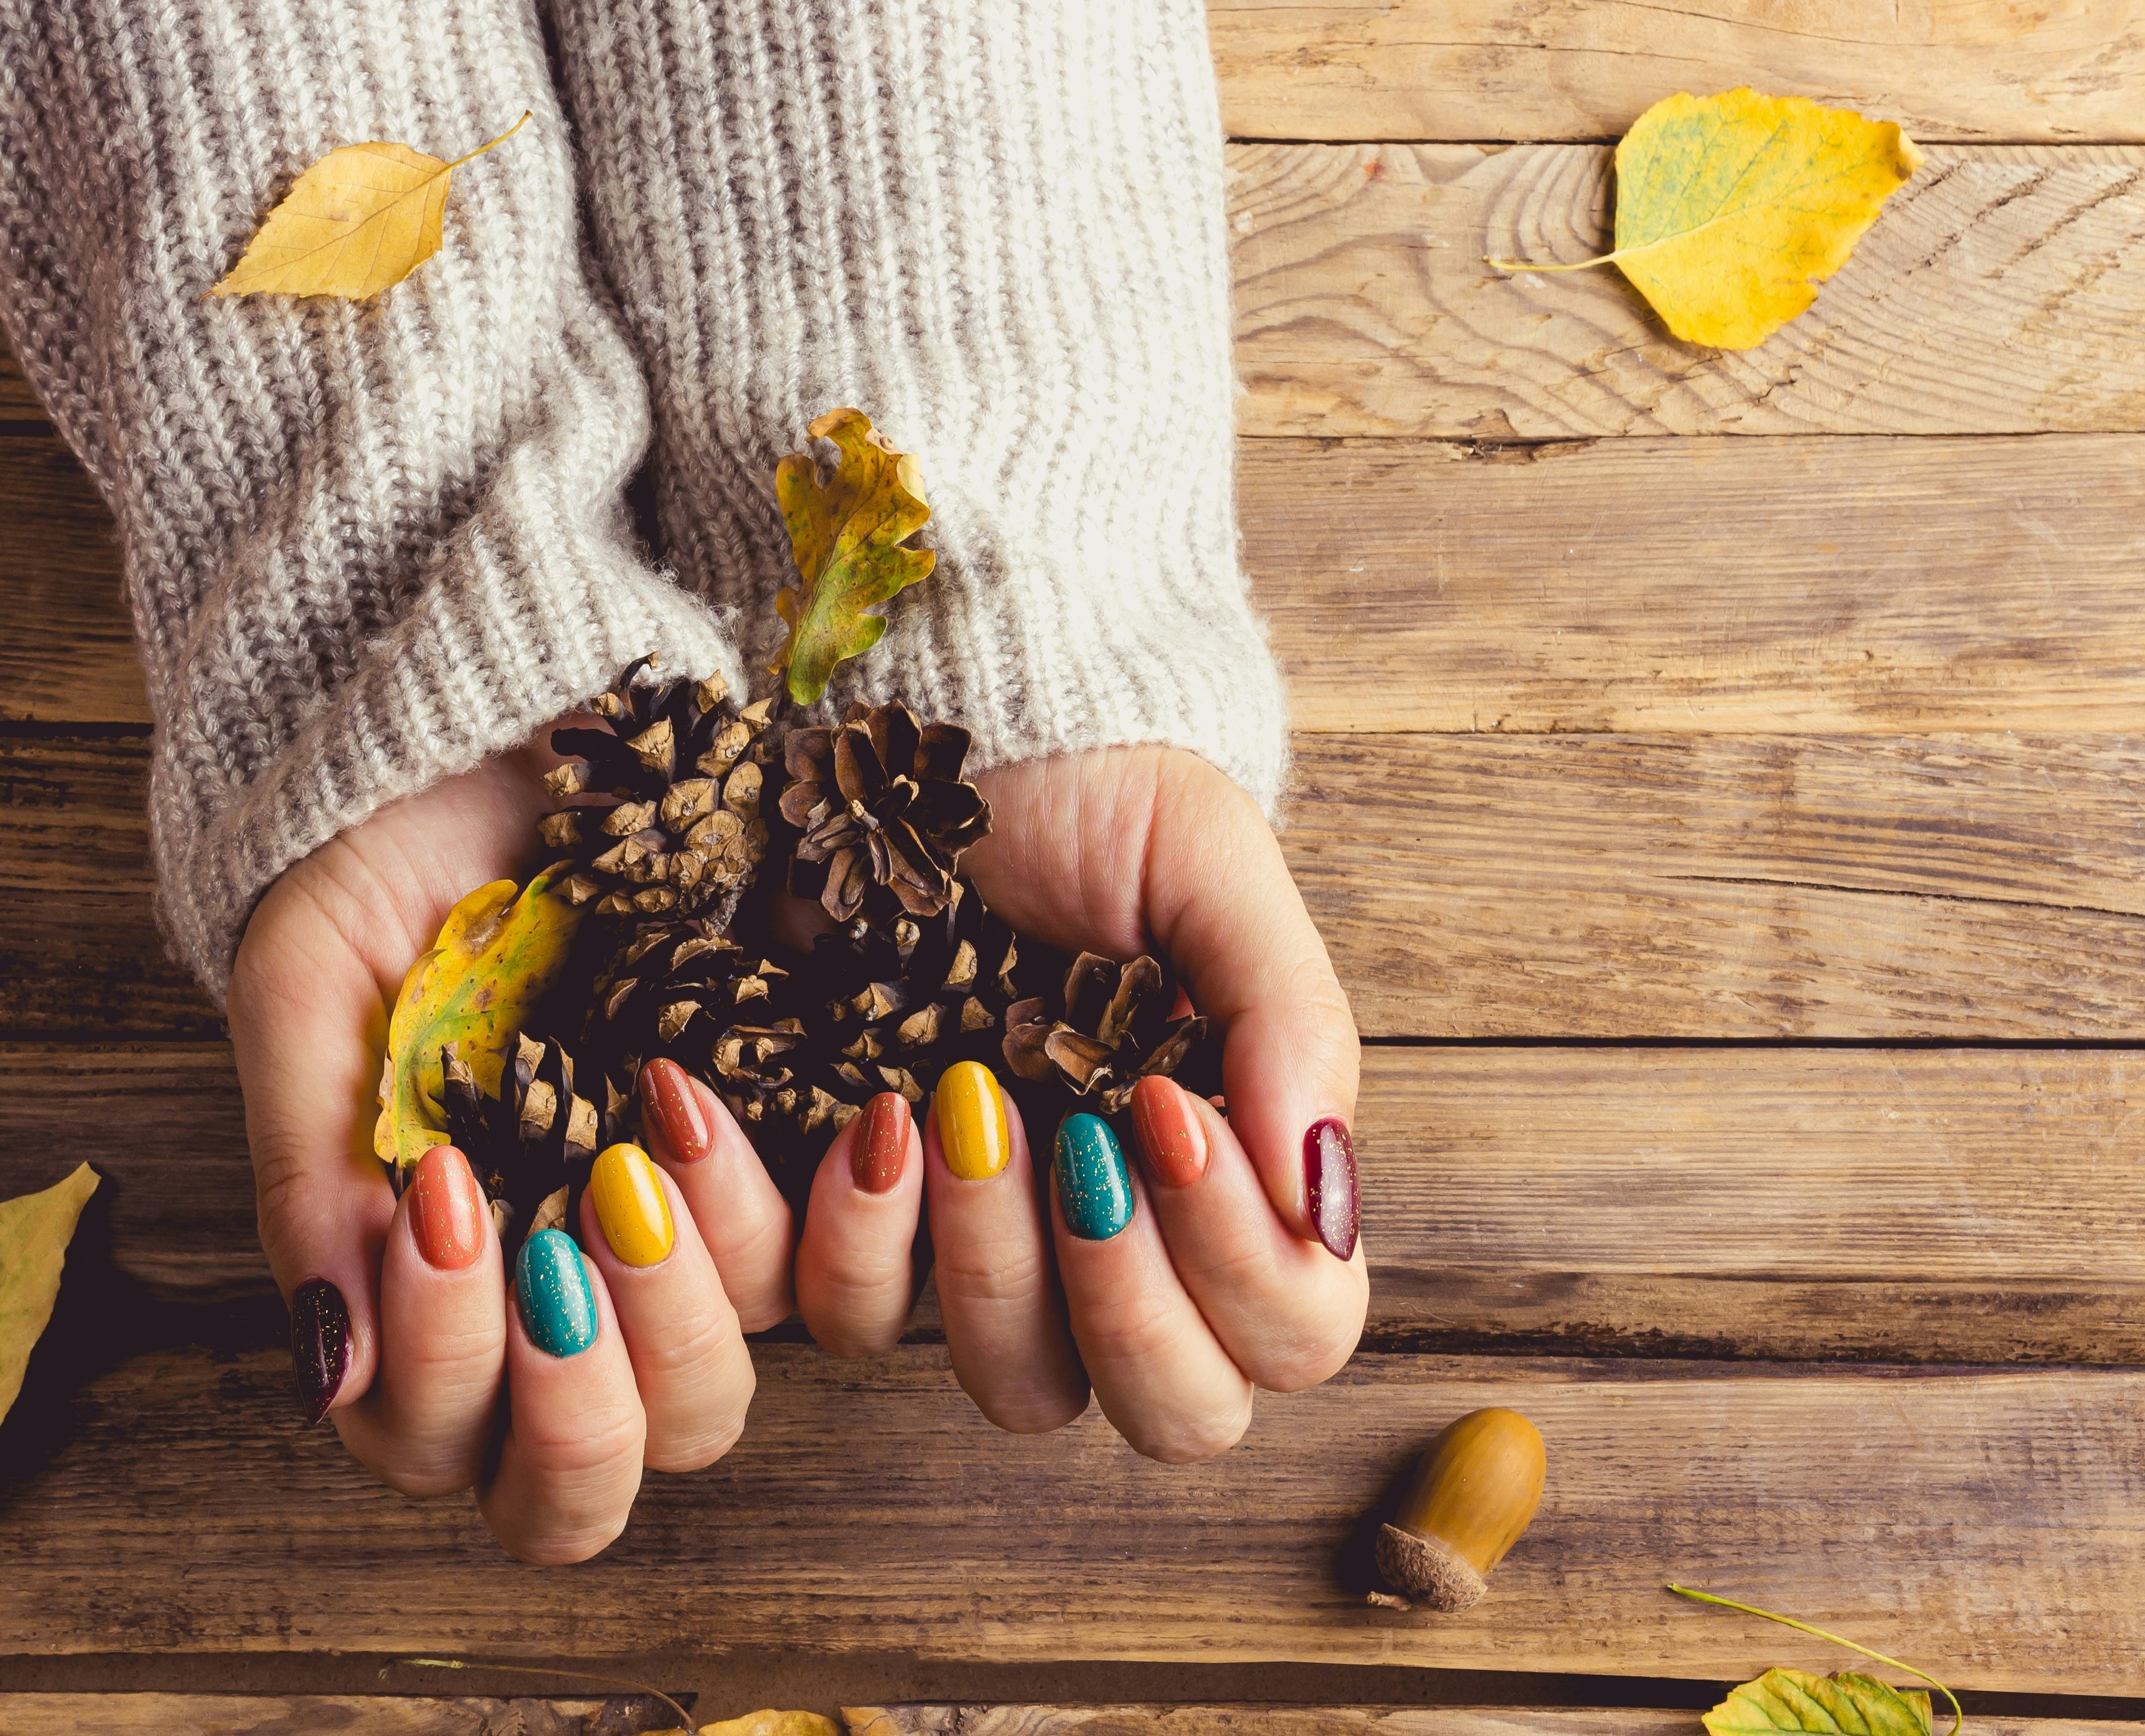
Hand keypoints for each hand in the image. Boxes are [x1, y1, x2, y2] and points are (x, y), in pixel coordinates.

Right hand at [229, 745, 797, 1562]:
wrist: (507, 735)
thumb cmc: (383, 870)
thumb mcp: (314, 996)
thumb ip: (308, 1176)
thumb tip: (332, 1372)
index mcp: (427, 1290)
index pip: (433, 1442)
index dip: (448, 1372)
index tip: (446, 1201)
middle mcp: (553, 1303)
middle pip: (581, 1482)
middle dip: (580, 1399)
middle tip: (573, 1228)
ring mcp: (679, 1254)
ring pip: (710, 1408)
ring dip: (693, 1304)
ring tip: (670, 1125)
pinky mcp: (795, 1170)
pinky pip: (845, 1280)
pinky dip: (850, 1225)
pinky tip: (862, 1122)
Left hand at [794, 745, 1368, 1458]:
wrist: (918, 727)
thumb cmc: (1086, 796)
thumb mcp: (1208, 870)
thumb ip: (1287, 1025)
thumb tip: (1324, 1203)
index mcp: (1228, 1173)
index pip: (1290, 1333)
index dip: (1243, 1267)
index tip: (1163, 1107)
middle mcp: (1117, 1240)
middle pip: (1173, 1417)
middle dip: (1130, 1305)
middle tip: (1076, 1147)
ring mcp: (976, 1247)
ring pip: (1012, 1384)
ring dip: (984, 1261)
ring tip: (950, 1101)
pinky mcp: (833, 1218)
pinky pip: (820, 1317)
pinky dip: (834, 1231)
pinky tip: (850, 1111)